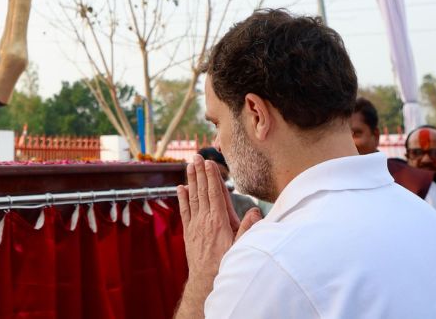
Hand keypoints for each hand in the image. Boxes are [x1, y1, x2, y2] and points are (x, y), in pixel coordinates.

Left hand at [175, 154, 261, 314]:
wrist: (206, 280)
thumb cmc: (226, 263)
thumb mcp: (241, 246)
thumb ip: (248, 228)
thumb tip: (255, 211)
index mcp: (219, 221)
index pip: (215, 193)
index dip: (211, 176)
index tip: (208, 162)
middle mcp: (205, 220)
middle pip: (202, 191)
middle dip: (199, 172)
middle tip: (196, 156)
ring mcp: (195, 225)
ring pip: (192, 198)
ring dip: (191, 180)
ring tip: (188, 166)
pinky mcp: (189, 232)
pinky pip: (185, 211)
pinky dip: (182, 198)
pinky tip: (180, 187)